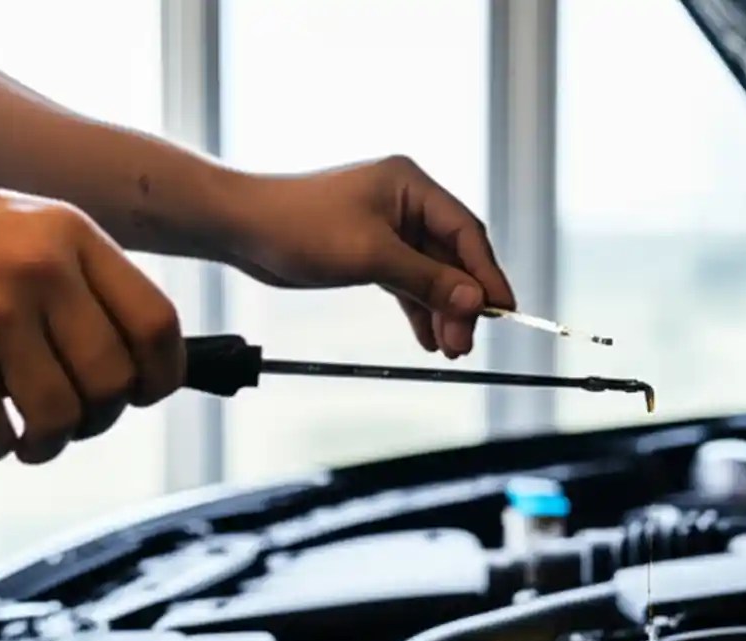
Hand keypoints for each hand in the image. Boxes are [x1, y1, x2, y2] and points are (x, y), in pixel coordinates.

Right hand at [0, 189, 183, 462]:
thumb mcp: (29, 233)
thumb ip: (88, 282)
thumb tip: (153, 363)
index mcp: (70, 235)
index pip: (155, 323)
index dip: (162, 374)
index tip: (146, 392)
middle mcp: (37, 271)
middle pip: (114, 379)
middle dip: (102, 416)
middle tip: (81, 419)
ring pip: (62, 416)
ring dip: (52, 441)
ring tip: (36, 437)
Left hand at [220, 155, 515, 357]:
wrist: (242, 228)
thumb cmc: (299, 226)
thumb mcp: (371, 256)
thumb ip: (427, 279)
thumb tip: (474, 300)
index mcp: (411, 185)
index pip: (466, 232)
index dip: (487, 274)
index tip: (503, 310)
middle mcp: (406, 202)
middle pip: (451, 256)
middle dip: (461, 301)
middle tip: (465, 342)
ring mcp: (389, 226)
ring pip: (430, 273)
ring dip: (441, 310)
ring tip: (450, 348)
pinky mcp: (371, 250)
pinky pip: (407, 281)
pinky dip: (418, 308)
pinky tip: (428, 337)